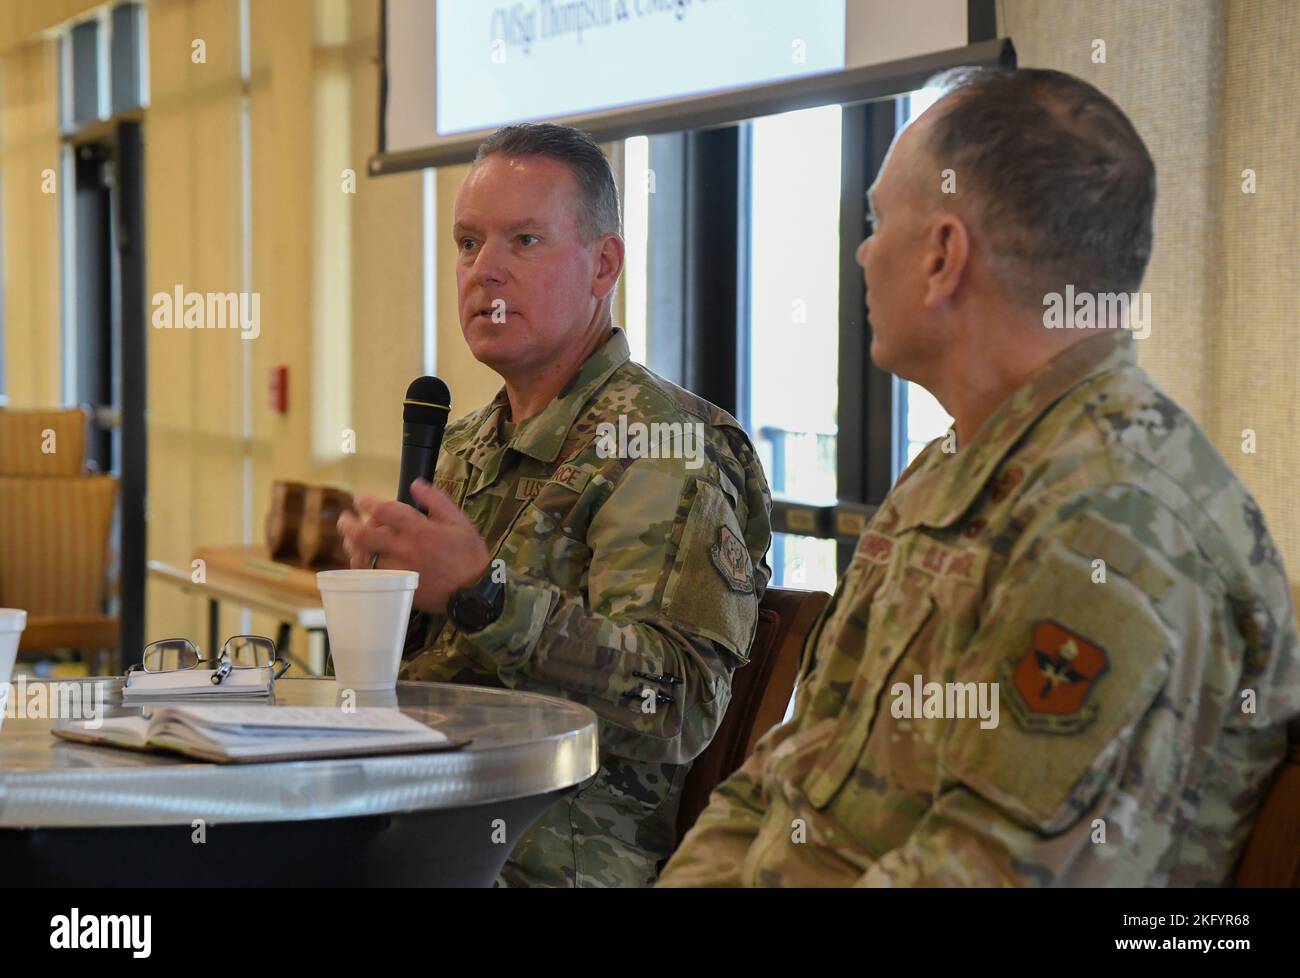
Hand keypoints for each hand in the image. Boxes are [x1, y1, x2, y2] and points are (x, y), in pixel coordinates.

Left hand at [336, 479, 490, 613]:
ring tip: (351, 541)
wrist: (475, 591)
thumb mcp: (459, 520)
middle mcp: (406, 549)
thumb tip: (415, 484)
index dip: (367, 502)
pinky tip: (363, 563)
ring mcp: (401, 570)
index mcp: (420, 529)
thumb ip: (436, 499)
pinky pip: (374, 579)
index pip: (386, 510)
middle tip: (344, 520)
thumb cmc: (469, 554)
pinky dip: (365, 570)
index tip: (359, 498)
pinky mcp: (400, 588)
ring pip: (367, 559)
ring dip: (354, 548)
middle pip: (366, 536)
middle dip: (349, 526)